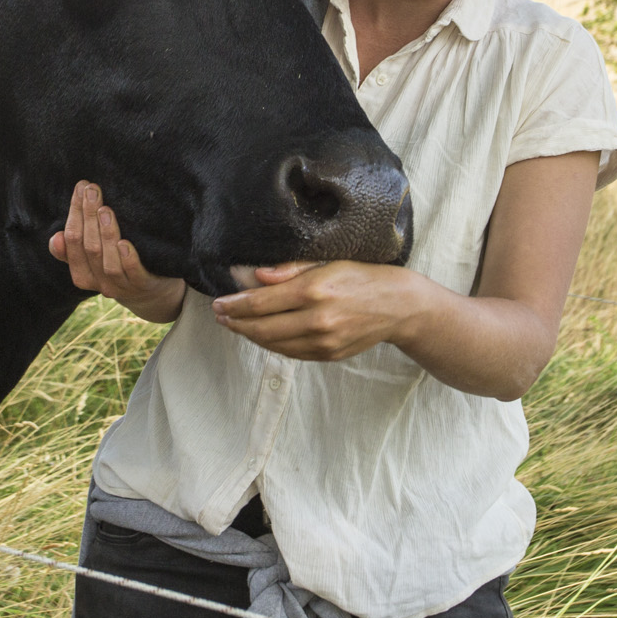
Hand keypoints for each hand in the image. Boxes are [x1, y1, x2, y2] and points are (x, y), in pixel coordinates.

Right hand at [49, 182, 185, 322]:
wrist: (150, 293)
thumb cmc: (117, 265)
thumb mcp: (92, 258)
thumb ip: (74, 248)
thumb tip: (56, 237)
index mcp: (82, 274)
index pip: (72, 241)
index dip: (75, 214)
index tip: (80, 187)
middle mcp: (99, 283)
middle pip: (89, 248)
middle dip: (88, 216)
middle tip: (92, 189)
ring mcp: (122, 286)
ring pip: (108, 263)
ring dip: (106, 235)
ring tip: (105, 210)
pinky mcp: (143, 286)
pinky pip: (133, 274)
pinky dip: (128, 259)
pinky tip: (125, 243)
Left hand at [210, 261, 426, 361]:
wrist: (398, 306)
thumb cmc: (361, 276)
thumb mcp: (328, 261)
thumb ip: (290, 270)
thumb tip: (256, 277)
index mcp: (314, 290)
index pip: (261, 302)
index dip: (235, 305)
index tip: (218, 303)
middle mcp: (317, 319)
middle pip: (262, 327)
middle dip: (235, 322)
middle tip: (219, 315)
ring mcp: (323, 341)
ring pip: (273, 343)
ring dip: (250, 335)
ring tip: (234, 325)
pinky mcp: (328, 355)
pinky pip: (290, 353)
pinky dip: (271, 344)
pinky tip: (261, 334)